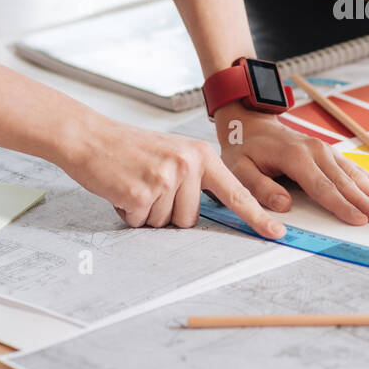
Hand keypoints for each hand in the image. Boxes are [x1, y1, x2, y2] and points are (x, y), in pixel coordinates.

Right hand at [59, 115, 286, 236]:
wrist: (90, 137)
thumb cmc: (130, 150)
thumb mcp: (173, 155)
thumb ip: (194, 179)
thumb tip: (202, 214)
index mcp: (201, 155)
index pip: (235, 191)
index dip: (257, 215)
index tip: (278, 231)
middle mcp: (189, 165)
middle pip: (190, 219)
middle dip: (167, 211)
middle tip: (148, 185)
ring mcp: (167, 178)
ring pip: (165, 223)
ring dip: (147, 212)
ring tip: (135, 184)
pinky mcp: (142, 192)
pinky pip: (142, 222)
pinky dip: (129, 212)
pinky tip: (122, 189)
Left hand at [214, 103, 368, 225]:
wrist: (251, 123)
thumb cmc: (245, 149)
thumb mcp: (241, 169)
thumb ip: (260, 187)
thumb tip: (283, 206)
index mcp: (295, 157)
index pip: (323, 188)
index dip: (342, 206)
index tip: (359, 220)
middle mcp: (315, 151)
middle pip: (345, 182)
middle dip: (366, 202)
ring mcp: (324, 149)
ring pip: (353, 174)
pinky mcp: (327, 151)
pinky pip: (352, 166)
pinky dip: (368, 179)